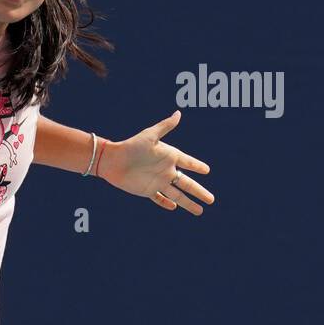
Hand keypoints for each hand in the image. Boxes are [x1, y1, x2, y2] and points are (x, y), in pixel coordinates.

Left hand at [99, 111, 213, 214]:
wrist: (112, 160)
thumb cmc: (131, 146)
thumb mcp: (150, 135)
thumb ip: (165, 126)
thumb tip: (178, 113)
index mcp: (169, 156)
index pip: (188, 162)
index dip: (197, 166)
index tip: (207, 170)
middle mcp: (166, 170)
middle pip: (187, 184)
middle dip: (199, 192)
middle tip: (212, 200)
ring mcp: (157, 182)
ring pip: (177, 195)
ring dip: (188, 203)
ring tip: (200, 211)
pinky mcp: (147, 191)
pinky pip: (159, 199)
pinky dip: (166, 203)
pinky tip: (174, 207)